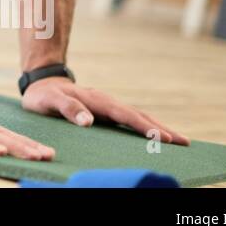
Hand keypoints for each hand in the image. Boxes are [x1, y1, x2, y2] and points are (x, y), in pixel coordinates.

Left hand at [21, 78, 190, 144]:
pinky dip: (146, 127)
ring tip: (179, 140)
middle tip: (184, 142)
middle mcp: (106, 102)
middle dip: (161, 129)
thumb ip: (67, 108)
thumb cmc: (43, 95)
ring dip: (158, 128)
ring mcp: (108, 106)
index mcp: (96, 100)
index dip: (143, 127)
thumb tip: (88, 122)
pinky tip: (156, 136)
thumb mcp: (49, 100)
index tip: (163, 137)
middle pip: (138, 116)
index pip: (124, 115)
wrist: (41, 83)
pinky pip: (130, 119)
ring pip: (138, 116)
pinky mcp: (107, 111)